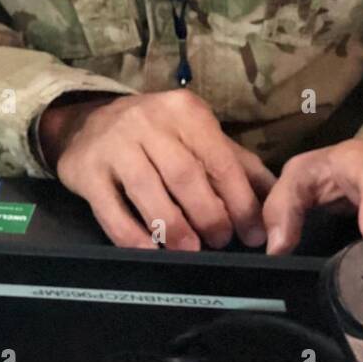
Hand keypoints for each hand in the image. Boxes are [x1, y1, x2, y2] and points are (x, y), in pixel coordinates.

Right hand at [42, 90, 275, 250]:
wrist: (87, 122)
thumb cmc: (154, 133)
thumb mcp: (197, 135)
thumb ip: (237, 164)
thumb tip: (276, 196)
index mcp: (185, 111)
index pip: (220, 159)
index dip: (240, 201)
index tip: (252, 232)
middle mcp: (149, 121)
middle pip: (186, 175)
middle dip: (209, 216)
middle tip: (220, 241)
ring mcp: (114, 144)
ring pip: (149, 191)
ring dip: (174, 228)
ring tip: (190, 250)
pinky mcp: (87, 170)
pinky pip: (111, 211)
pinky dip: (133, 236)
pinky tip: (149, 250)